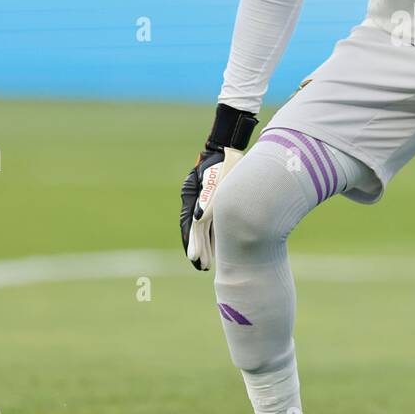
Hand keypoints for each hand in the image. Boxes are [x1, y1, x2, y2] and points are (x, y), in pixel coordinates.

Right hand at [179, 105, 257, 269]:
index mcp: (190, 194)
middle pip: (195, 229)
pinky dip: (215, 235)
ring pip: (204, 228)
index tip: (193, 257)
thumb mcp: (211, 175)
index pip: (188, 223)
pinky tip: (219, 248)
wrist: (226, 146)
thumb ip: (206, 196)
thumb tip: (199, 218)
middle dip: (198, 248)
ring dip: (206, 245)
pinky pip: (213, 222)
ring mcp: (203, 201)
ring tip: (208, 264)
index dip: (190, 241)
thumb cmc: (219, 160)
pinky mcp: (214, 201)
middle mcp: (195, 200)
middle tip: (202, 267)